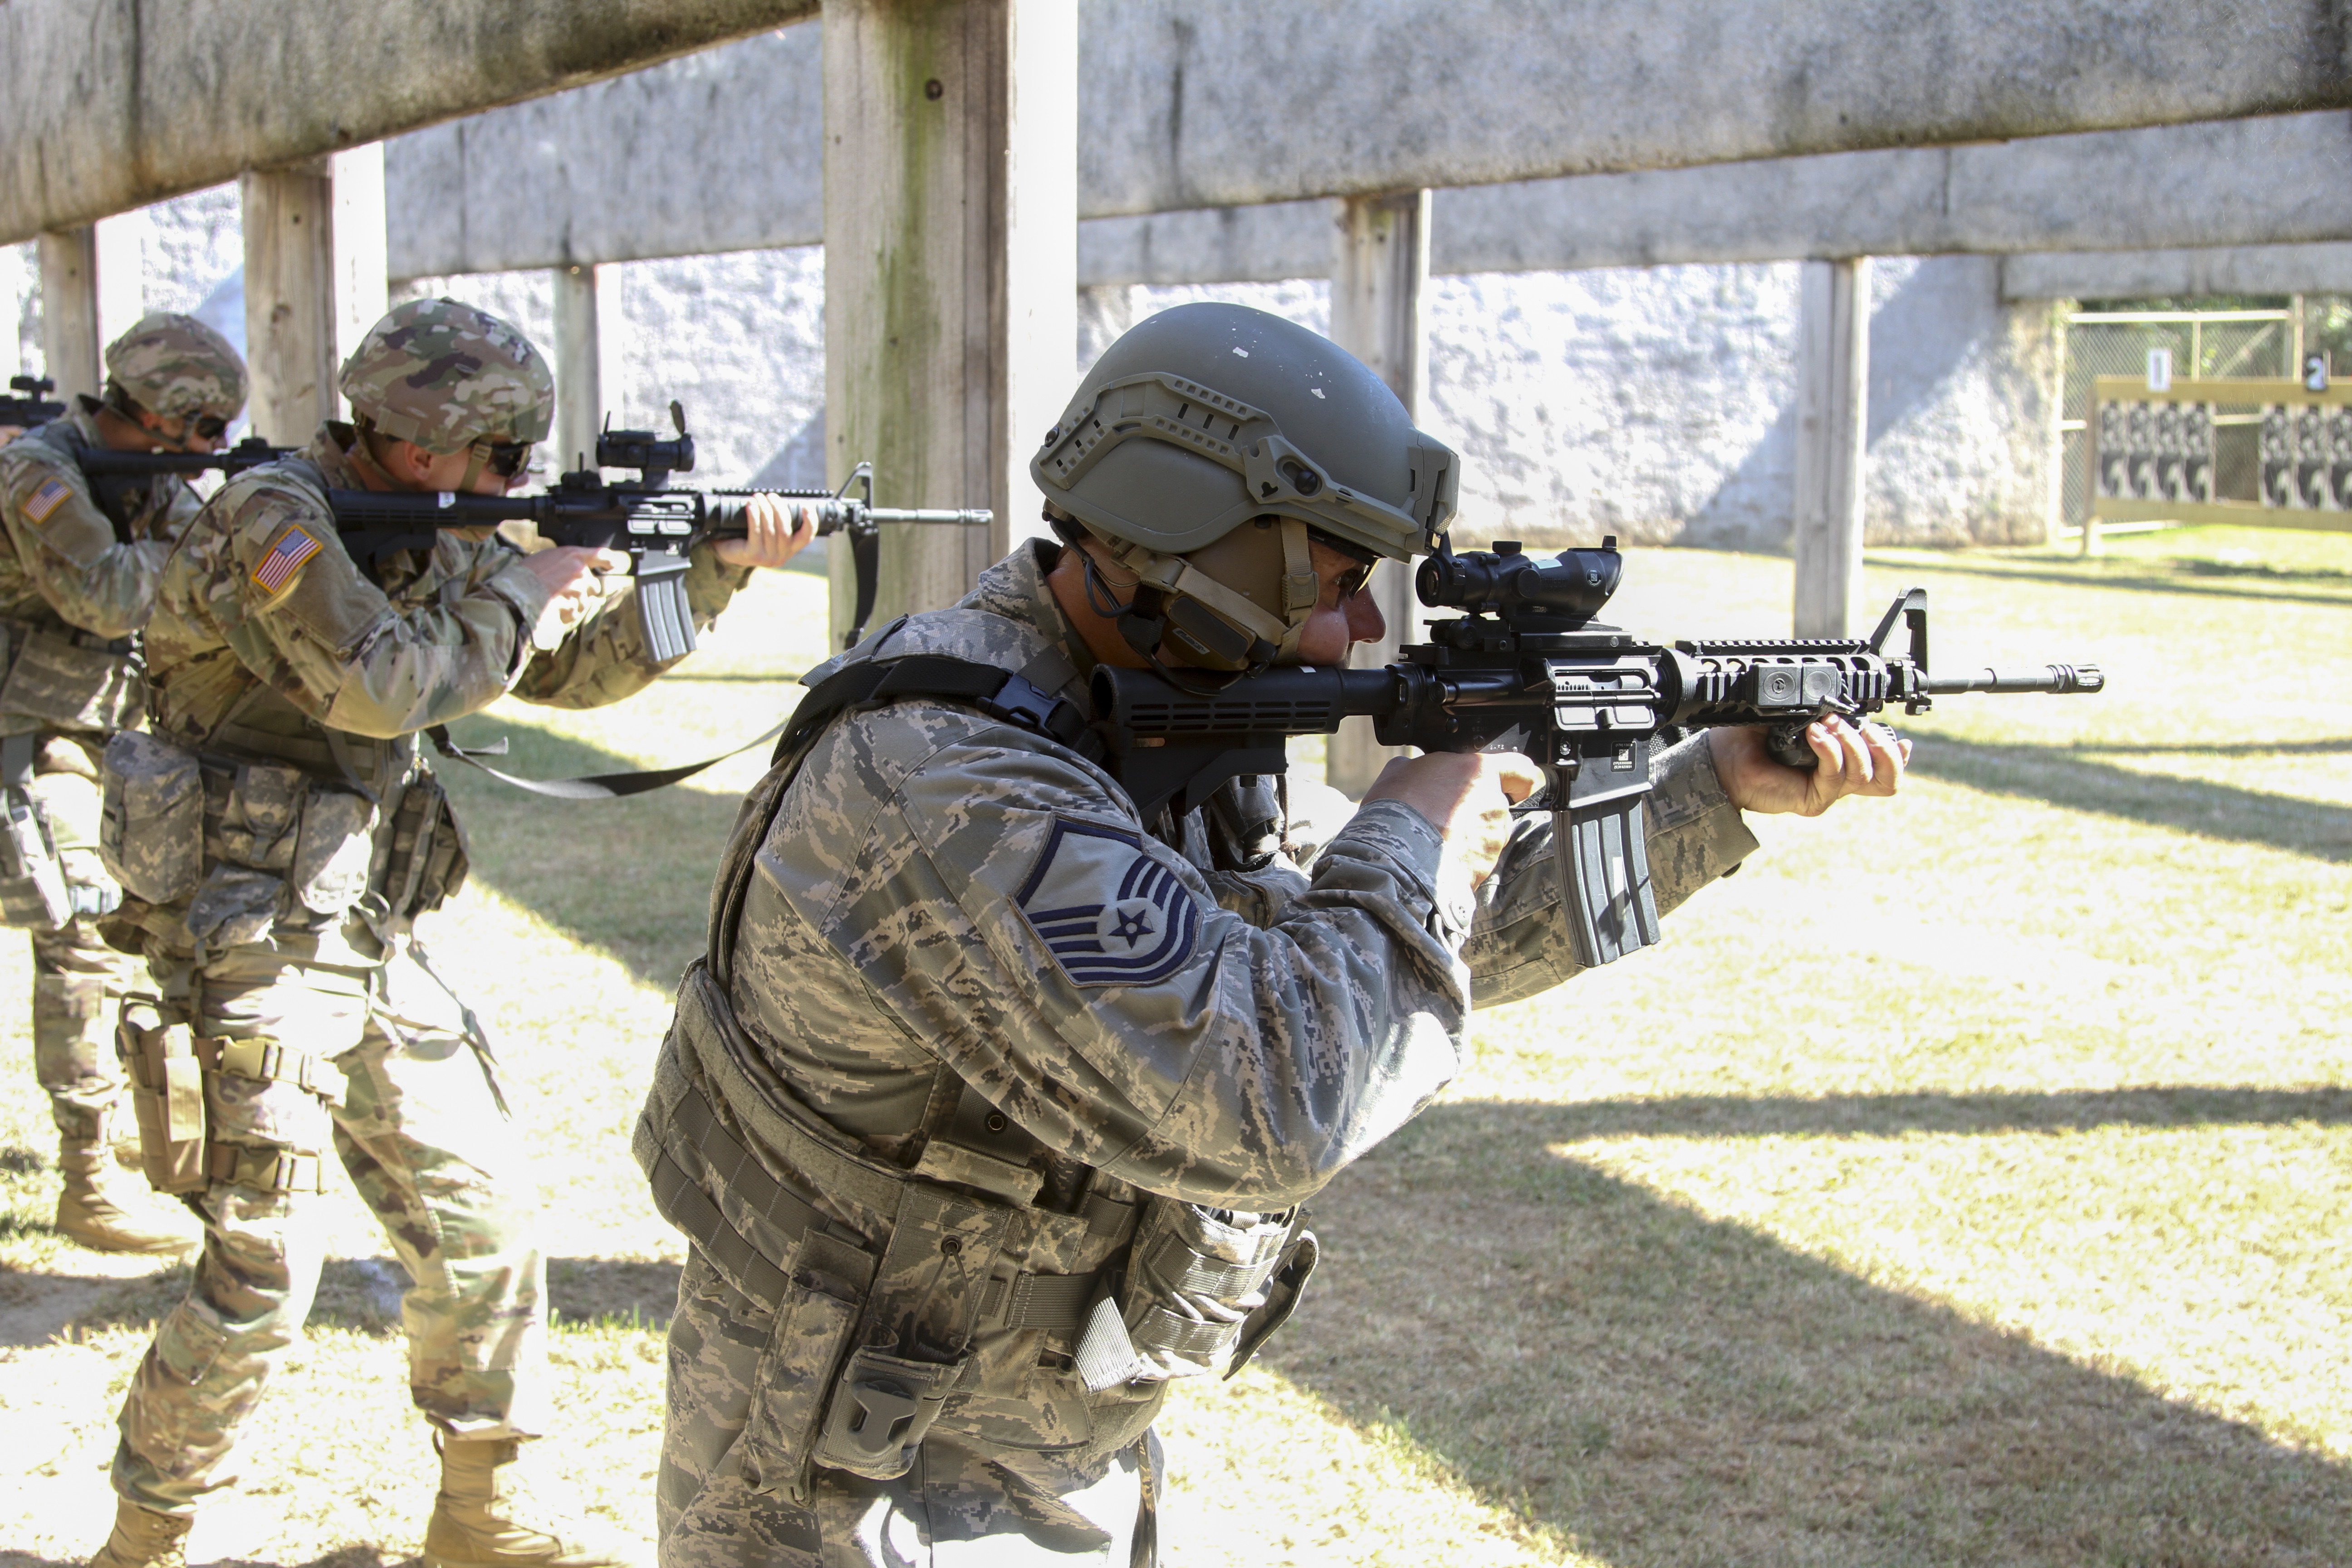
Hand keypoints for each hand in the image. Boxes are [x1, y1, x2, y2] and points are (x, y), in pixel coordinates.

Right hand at [518, 545, 624, 631]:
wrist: (515, 590)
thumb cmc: (526, 574)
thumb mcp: (547, 557)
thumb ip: (566, 561)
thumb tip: (574, 567)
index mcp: (573, 555)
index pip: (600, 554)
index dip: (608, 560)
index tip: (611, 565)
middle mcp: (579, 570)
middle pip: (593, 584)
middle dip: (583, 591)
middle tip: (564, 592)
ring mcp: (577, 588)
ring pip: (585, 601)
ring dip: (574, 604)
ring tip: (554, 601)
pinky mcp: (573, 605)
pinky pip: (575, 612)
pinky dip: (566, 614)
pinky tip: (553, 609)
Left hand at [714, 495, 816, 569]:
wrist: (725, 549)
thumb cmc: (748, 535)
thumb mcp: (767, 530)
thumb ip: (777, 520)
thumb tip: (781, 499)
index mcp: (789, 550)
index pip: (806, 537)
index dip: (810, 522)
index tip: (806, 506)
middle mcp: (781, 557)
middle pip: (785, 530)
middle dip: (778, 508)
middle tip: (770, 495)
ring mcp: (767, 558)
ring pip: (770, 530)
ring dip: (764, 509)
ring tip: (757, 496)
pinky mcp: (752, 556)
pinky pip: (756, 532)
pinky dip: (754, 516)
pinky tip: (750, 504)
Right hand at [1360, 750, 1529, 885]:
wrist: (1397, 854)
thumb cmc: (1398, 808)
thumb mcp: (1400, 770)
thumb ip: (1422, 766)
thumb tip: (1416, 770)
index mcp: (1479, 772)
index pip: (1521, 770)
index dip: (1520, 779)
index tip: (1517, 786)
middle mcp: (1494, 803)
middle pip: (1495, 805)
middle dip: (1475, 812)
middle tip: (1444, 817)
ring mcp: (1493, 838)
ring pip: (1487, 835)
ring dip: (1469, 837)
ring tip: (1435, 841)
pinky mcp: (1487, 866)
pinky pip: (1477, 859)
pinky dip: (1463, 860)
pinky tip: (1437, 859)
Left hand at [1708, 716, 1910, 816]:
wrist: (1723, 759)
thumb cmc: (1751, 737)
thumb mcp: (1792, 716)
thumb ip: (1819, 711)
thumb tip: (1841, 704)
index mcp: (1839, 759)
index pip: (1882, 766)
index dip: (1897, 756)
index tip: (1904, 741)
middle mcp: (1838, 776)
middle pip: (1887, 779)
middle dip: (1886, 750)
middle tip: (1866, 728)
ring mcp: (1827, 790)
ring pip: (1866, 775)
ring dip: (1853, 744)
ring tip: (1829, 725)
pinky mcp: (1813, 799)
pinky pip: (1836, 775)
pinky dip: (1830, 750)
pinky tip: (1814, 734)